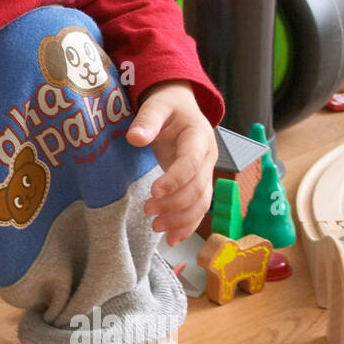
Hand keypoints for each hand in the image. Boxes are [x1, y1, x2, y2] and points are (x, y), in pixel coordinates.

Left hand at [125, 80, 215, 246]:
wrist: (180, 105)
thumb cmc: (167, 104)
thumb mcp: (156, 104)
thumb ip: (147, 119)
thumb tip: (135, 138)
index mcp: (199, 136)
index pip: (191, 163)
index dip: (175, 180)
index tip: (155, 191)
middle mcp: (207, 157)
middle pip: (198, 188)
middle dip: (175, 204)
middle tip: (148, 210)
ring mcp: (205, 172)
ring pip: (201, 202)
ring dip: (181, 219)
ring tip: (156, 227)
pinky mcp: (198, 183)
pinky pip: (198, 207)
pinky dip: (188, 225)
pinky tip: (172, 239)